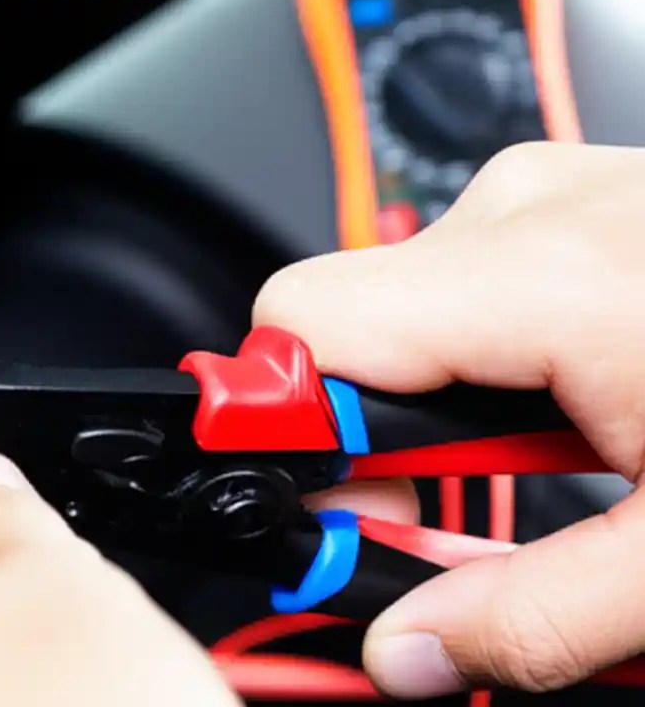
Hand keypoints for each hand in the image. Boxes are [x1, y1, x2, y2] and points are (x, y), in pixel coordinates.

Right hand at [253, 142, 644, 698]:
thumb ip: (534, 618)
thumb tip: (413, 653)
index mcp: (545, 280)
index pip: (306, 331)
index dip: (280, 430)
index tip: (300, 509)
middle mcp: (525, 212)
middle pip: (340, 325)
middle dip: (362, 437)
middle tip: (423, 521)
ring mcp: (548, 196)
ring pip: (396, 305)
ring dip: (426, 402)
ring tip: (526, 464)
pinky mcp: (568, 205)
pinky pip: (457, 282)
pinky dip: (473, 359)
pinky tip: (551, 411)